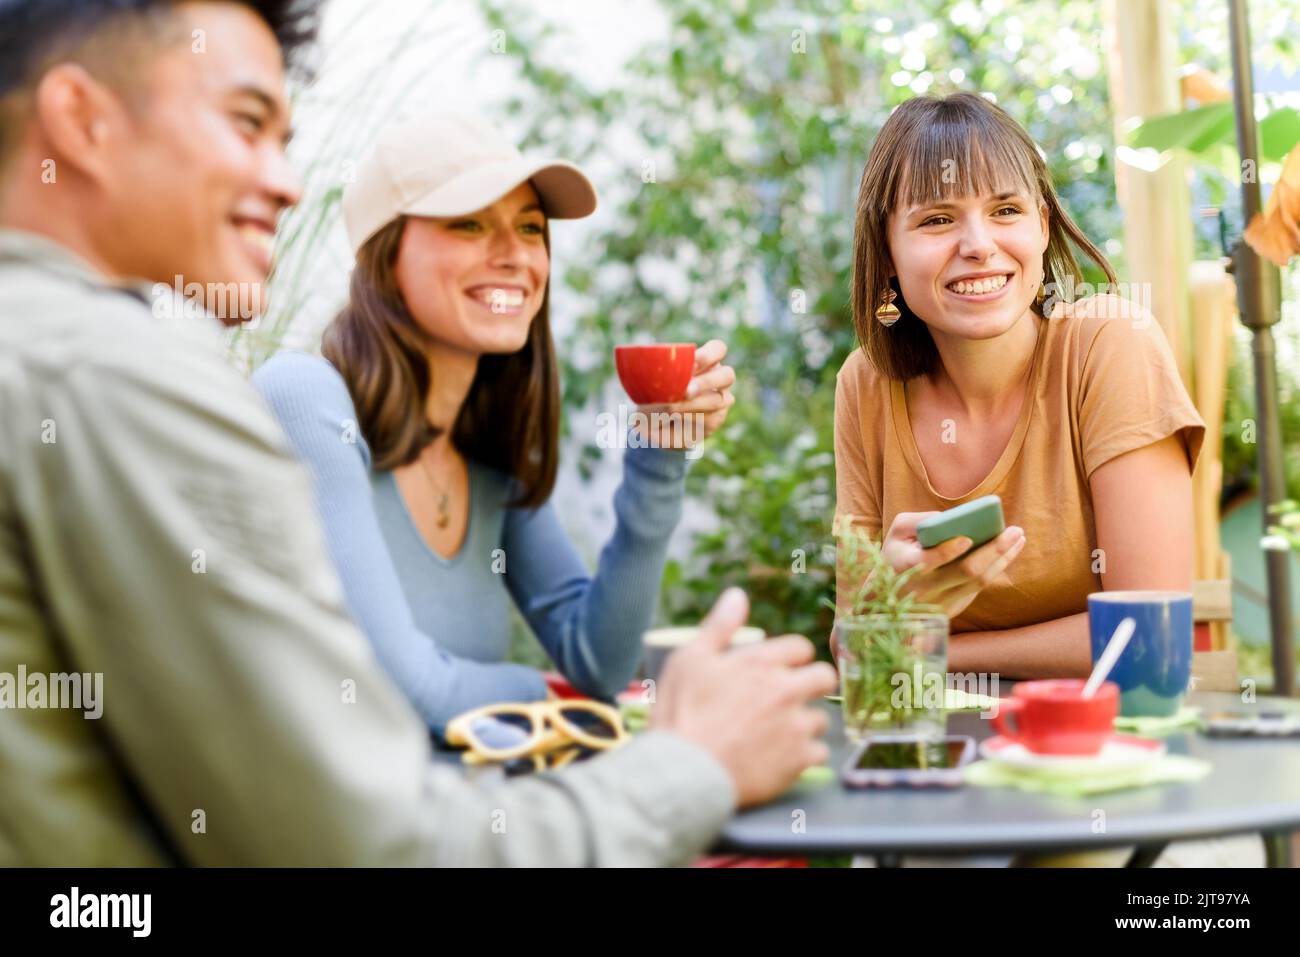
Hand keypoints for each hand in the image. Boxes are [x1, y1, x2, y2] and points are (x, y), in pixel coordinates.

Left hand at [632, 339, 734, 448]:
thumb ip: (653, 376)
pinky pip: (703, 424)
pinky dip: (680, 426)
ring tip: (667, 412)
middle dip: (705, 383)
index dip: (708, 355)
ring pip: (717, 401)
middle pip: (727, 375)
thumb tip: (640, 372)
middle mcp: (719, 380)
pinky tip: (661, 428)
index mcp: (707, 362)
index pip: (718, 349)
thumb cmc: (657, 391)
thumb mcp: (653, 380)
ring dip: (691, 407)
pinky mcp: (714, 422)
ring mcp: (721, 401)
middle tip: (685, 392)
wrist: (658, 422)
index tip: (692, 362)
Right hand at [651, 588, 837, 808]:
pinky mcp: (798, 761)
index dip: (791, 658)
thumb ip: (719, 626)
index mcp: (761, 664)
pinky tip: (782, 758)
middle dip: (812, 684)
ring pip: (822, 719)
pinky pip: (819, 753)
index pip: (801, 647)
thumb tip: (737, 594)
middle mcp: (786, 691)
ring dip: (805, 723)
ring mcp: (795, 727)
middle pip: (825, 678)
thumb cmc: (681, 713)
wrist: (683, 771)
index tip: (778, 670)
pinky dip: (804, 755)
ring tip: (779, 733)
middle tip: (790, 697)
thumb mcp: (689, 660)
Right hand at [880, 511, 1026, 619]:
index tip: (967, 538)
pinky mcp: (953, 609)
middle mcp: (925, 589)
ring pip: (979, 582)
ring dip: (1003, 559)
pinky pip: (979, 587)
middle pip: (966, 571)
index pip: (929, 561)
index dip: (948, 551)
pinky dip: (996, 568)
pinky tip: (1007, 552)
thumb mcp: (896, 533)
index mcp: (906, 567)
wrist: (886, 600)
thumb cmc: (894, 556)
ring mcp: (941, 603)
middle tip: (1015, 530)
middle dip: (994, 550)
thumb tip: (953, 518)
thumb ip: (919, 521)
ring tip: (1018, 538)